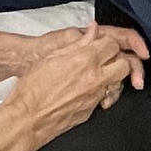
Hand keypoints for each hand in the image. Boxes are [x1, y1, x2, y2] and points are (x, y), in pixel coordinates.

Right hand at [0, 27, 139, 150]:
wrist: (25, 120)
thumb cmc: (32, 88)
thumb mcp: (52, 56)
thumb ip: (78, 43)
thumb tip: (92, 31)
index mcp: (84, 59)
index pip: (112, 45)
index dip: (108, 44)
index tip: (101, 45)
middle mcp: (94, 78)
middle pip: (124, 65)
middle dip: (118, 60)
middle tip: (106, 60)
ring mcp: (95, 97)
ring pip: (117, 83)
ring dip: (111, 77)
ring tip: (96, 76)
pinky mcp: (91, 112)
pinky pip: (104, 98)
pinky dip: (100, 93)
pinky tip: (86, 91)